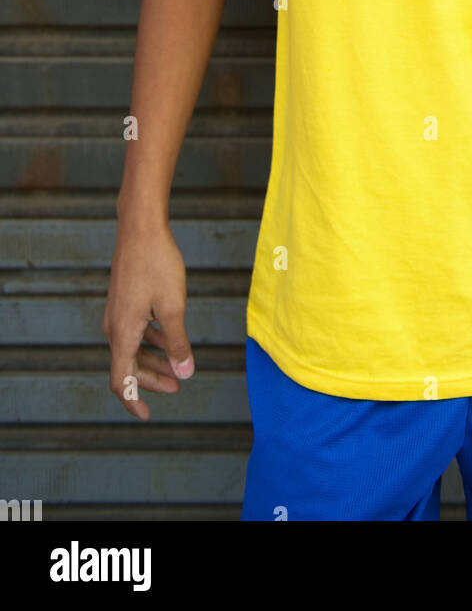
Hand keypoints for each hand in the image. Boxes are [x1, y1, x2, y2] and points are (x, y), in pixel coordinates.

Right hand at [102, 219, 194, 419]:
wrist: (140, 228)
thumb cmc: (157, 264)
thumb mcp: (173, 307)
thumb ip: (178, 342)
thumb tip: (185, 373)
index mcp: (122, 333)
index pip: (121, 380)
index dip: (133, 400)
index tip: (147, 415)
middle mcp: (114, 326)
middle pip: (128, 366)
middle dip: (152, 380)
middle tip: (178, 385)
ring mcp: (117, 313)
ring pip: (132, 348)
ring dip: (153, 360)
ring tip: (178, 366)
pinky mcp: (124, 301)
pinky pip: (134, 331)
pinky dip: (150, 341)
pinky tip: (169, 338)